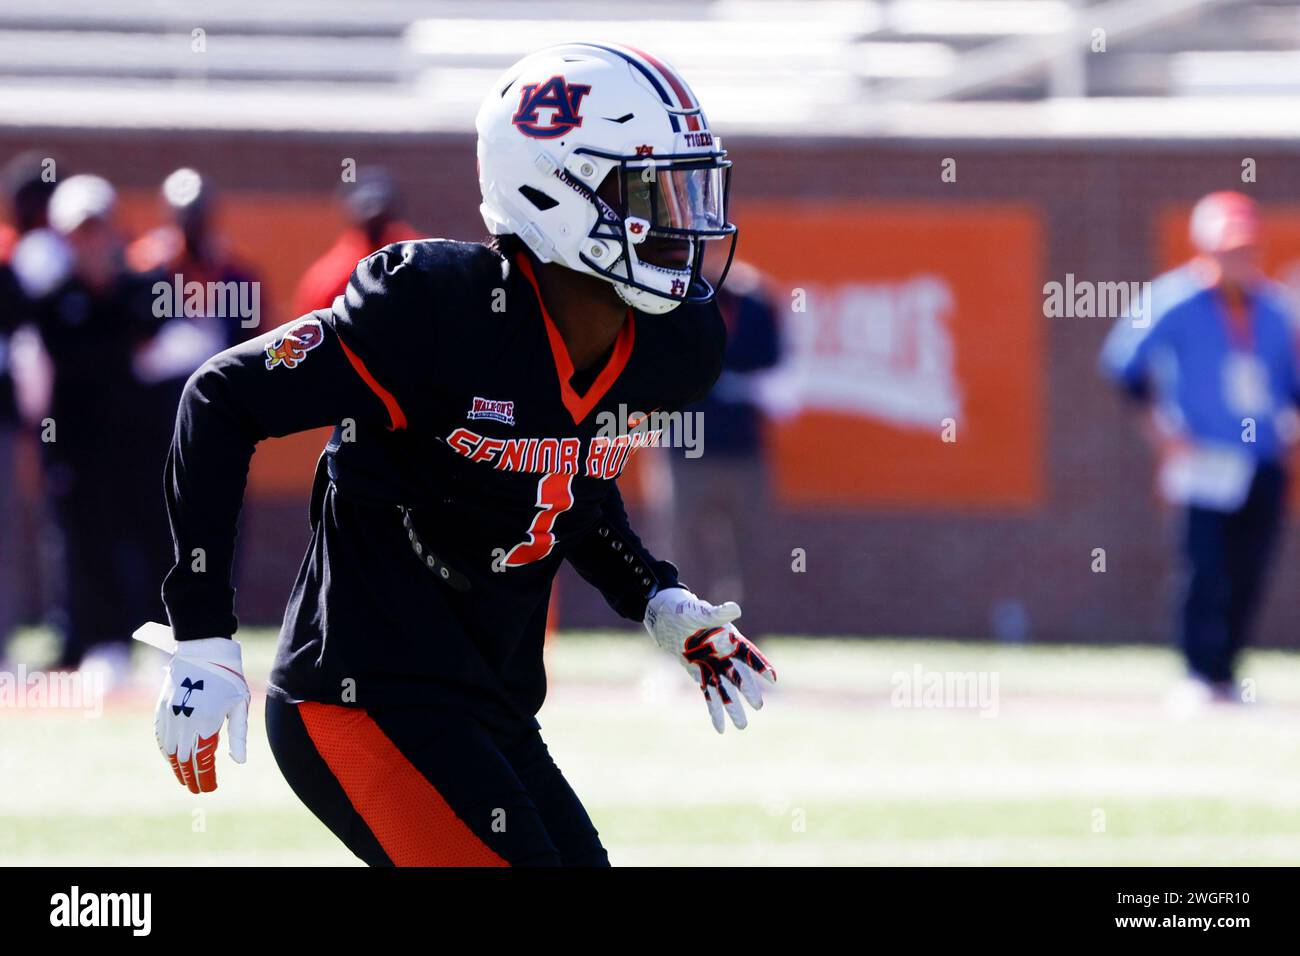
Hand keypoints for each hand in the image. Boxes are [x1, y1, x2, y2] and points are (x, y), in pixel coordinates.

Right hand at [154, 637, 249, 792]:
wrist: (203, 650)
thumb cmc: (228, 678)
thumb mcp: (239, 706)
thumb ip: (238, 735)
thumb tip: (240, 761)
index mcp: (205, 723)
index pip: (203, 760)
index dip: (205, 777)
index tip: (210, 788)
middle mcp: (184, 722)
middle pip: (184, 760)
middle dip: (190, 777)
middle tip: (197, 789)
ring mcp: (170, 716)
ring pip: (169, 751)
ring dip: (176, 767)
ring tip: (185, 778)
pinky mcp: (162, 709)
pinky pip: (160, 737)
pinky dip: (165, 751)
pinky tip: (171, 758)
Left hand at [644, 587, 776, 732]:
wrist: (666, 618)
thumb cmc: (684, 611)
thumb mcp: (699, 612)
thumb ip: (717, 615)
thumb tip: (736, 609)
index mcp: (730, 639)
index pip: (749, 655)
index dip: (761, 666)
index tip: (772, 678)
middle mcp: (725, 656)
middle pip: (740, 676)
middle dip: (748, 691)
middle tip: (758, 706)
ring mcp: (713, 667)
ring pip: (726, 691)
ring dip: (733, 707)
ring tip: (742, 726)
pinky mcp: (700, 675)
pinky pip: (709, 695)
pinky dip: (715, 711)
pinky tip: (721, 728)